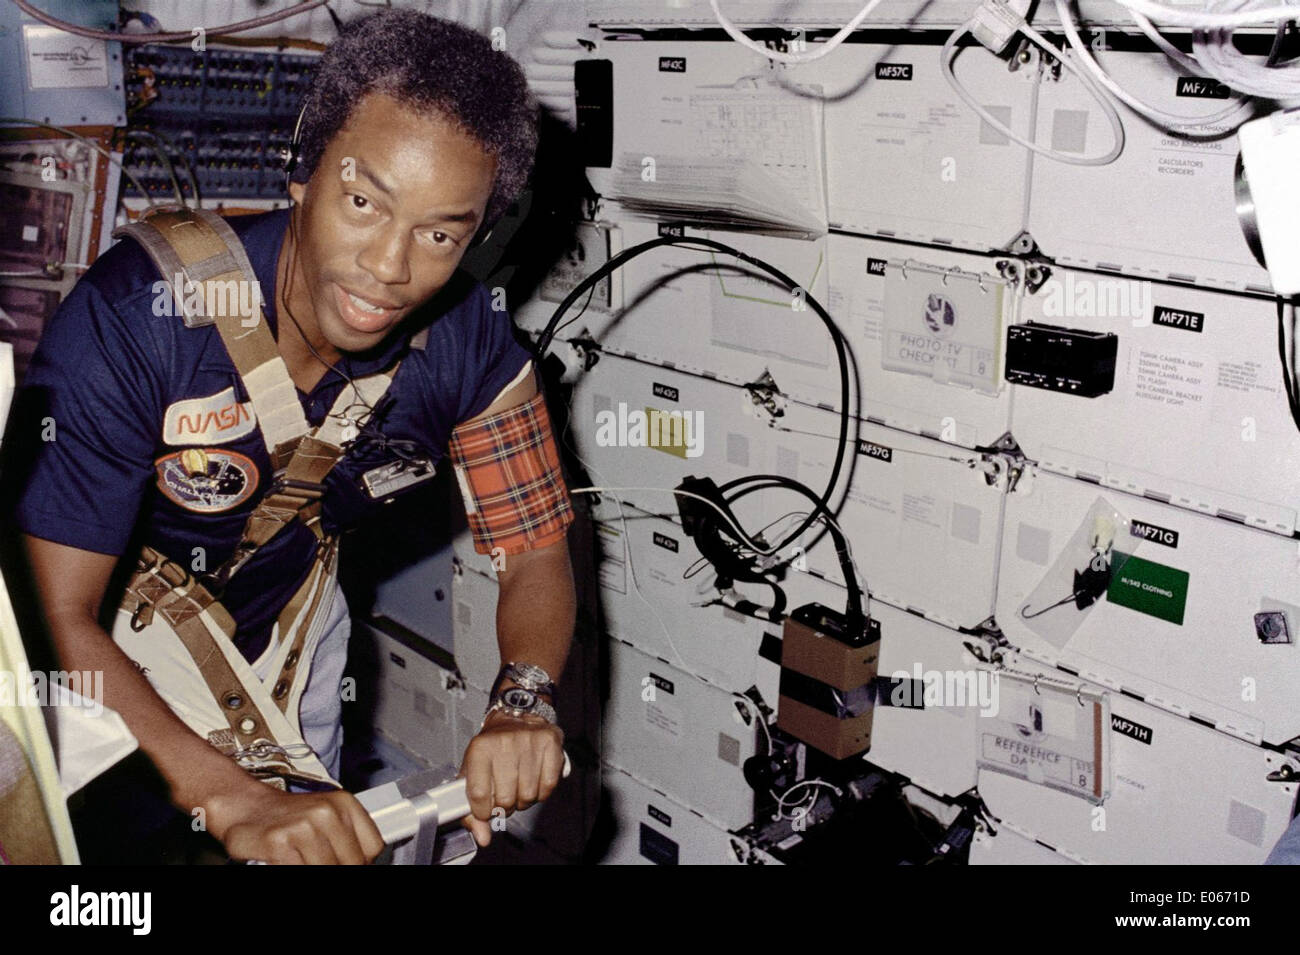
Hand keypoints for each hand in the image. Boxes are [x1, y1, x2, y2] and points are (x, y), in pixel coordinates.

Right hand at [206, 781, 385, 864]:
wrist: (244, 807)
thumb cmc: (286, 817)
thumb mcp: (326, 816)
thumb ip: (347, 838)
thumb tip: (363, 862)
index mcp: (344, 804)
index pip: (373, 848)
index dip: (362, 862)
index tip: (349, 862)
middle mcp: (326, 813)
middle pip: (351, 863)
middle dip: (336, 867)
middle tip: (317, 860)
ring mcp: (303, 828)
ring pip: (326, 869)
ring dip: (313, 869)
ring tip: (302, 859)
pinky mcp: (280, 844)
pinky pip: (299, 871)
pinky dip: (295, 869)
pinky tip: (288, 861)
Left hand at [459, 708, 564, 846]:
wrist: (516, 716)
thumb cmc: (493, 746)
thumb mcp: (473, 770)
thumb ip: (472, 807)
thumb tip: (482, 835)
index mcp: (480, 748)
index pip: (478, 795)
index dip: (482, 810)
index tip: (485, 809)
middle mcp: (504, 743)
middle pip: (505, 799)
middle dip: (505, 805)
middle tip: (505, 795)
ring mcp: (529, 742)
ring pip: (528, 796)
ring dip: (524, 799)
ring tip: (519, 785)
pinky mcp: (550, 743)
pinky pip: (548, 786)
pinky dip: (541, 791)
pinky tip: (534, 780)